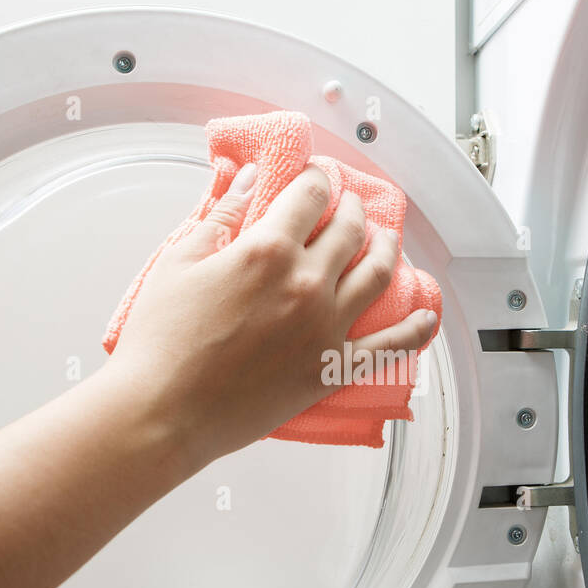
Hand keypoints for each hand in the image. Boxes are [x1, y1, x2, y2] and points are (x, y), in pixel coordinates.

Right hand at [107, 162, 437, 467]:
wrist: (164, 411)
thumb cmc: (160, 339)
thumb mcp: (179, 261)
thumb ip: (220, 215)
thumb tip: (246, 178)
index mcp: (269, 250)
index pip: (311, 194)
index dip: (318, 177)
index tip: (317, 176)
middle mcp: (307, 283)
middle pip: (350, 230)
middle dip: (351, 208)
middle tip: (347, 205)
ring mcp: (327, 328)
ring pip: (379, 275)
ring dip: (387, 250)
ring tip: (385, 240)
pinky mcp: (332, 369)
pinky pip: (390, 347)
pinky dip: (415, 329)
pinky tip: (426, 317)